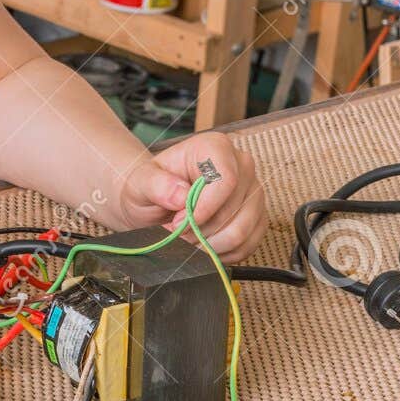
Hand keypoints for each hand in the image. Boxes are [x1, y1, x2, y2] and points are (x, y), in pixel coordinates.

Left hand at [113, 131, 266, 261]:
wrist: (158, 201)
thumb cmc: (152, 187)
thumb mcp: (142, 182)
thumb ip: (157, 185)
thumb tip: (180, 195)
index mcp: (216, 147)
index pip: (226, 180)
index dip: (204, 208)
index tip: (179, 223)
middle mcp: (242, 165)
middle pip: (234, 209)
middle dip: (201, 230)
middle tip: (178, 234)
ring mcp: (253, 192)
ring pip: (242, 231)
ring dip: (210, 245)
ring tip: (188, 239)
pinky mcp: (257, 218)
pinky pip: (247, 245)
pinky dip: (221, 253)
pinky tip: (203, 245)